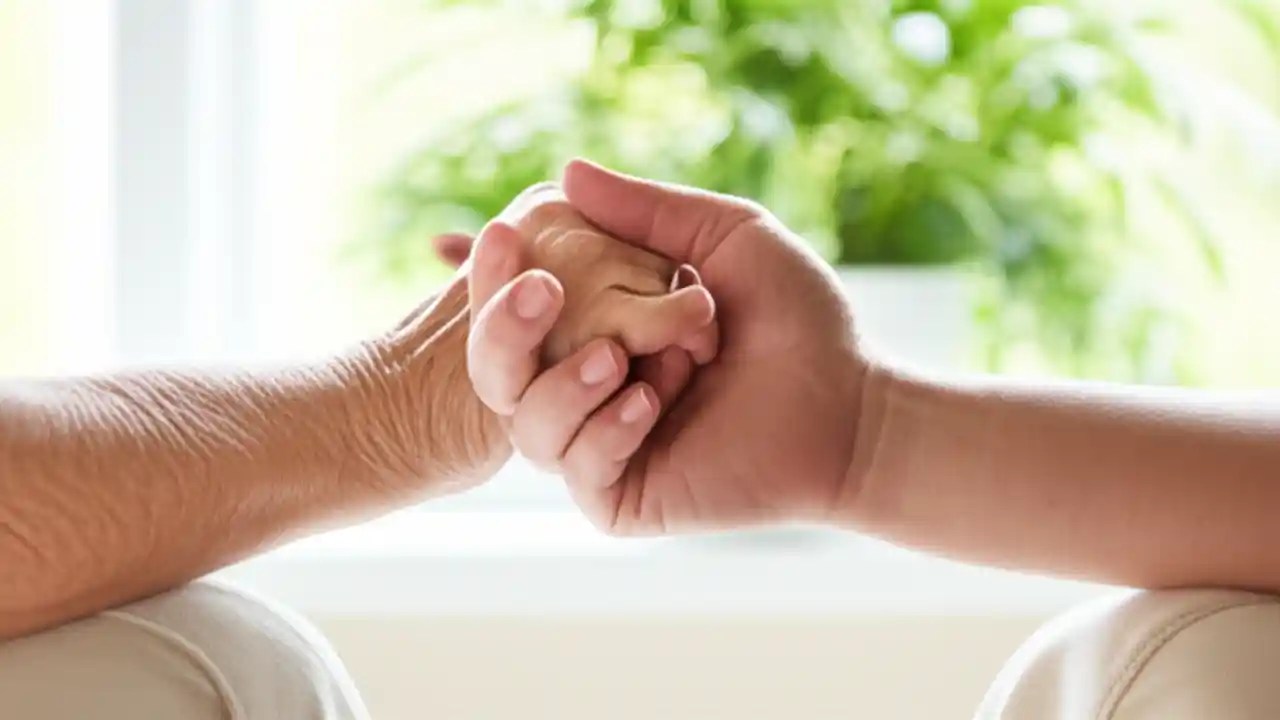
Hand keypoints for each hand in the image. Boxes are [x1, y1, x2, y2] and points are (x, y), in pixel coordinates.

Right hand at [467, 160, 868, 533]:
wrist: (848, 404)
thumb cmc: (795, 318)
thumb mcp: (722, 238)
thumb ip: (646, 211)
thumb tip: (566, 171)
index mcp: (596, 328)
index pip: (514, 310)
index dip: (493, 275)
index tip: (500, 230)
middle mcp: (586, 389)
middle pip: (497, 371)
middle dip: (502, 329)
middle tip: (539, 288)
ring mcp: (602, 445)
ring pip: (528, 425)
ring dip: (564, 384)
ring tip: (616, 354)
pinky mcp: (625, 497)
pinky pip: (578, 468)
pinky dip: (604, 431)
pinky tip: (648, 402)